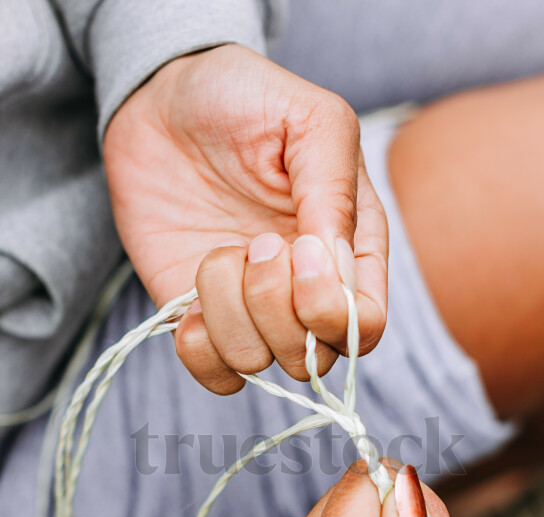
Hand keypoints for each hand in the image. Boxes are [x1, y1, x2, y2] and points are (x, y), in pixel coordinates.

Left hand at [104, 45, 387, 393]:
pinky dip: (199, 348)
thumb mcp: (311, 122)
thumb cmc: (246, 99)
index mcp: (350, 250)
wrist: (161, 98)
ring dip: (228, 312)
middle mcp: (305, 292)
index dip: (330, 309)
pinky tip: (190, 301)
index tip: (295, 251)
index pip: (366, 326)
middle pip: (315, 358)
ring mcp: (252, 310)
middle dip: (274, 308)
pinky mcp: (201, 318)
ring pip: (258, 363)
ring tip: (218, 254)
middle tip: (253, 242)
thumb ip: (333, 195)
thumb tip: (330, 272)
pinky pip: (214, 374)